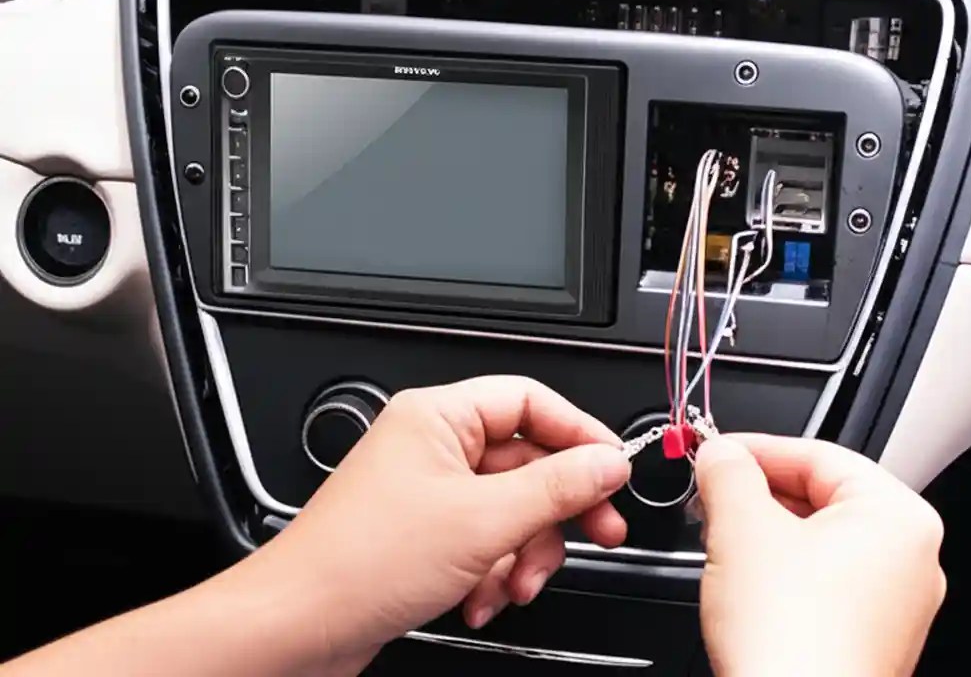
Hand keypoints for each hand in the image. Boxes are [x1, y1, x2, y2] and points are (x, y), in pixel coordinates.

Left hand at [227, 376, 631, 670]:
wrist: (298, 627)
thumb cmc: (360, 563)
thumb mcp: (484, 521)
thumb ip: (558, 487)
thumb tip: (607, 462)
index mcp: (438, 416)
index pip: (531, 401)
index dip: (580, 433)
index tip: (614, 469)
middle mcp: (431, 447)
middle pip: (528, 461)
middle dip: (558, 511)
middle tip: (597, 532)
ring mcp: (428, 493)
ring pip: (512, 510)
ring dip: (525, 555)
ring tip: (515, 585)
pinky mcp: (424, 536)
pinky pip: (485, 542)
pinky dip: (494, 574)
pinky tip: (481, 600)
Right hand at [695, 435, 944, 676]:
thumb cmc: (790, 641)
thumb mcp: (741, 529)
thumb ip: (728, 473)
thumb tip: (721, 454)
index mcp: (899, 517)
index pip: (820, 454)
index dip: (758, 448)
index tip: (717, 451)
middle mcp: (912, 560)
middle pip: (824, 498)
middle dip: (760, 494)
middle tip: (711, 496)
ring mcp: (897, 607)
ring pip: (823, 544)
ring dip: (768, 534)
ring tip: (721, 541)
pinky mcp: (871, 641)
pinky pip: (827, 587)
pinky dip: (785, 575)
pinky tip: (746, 585)